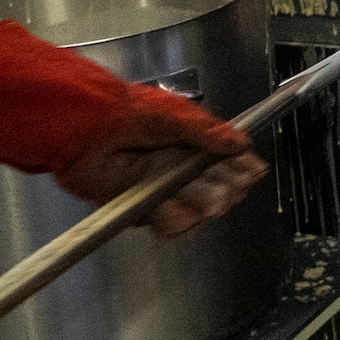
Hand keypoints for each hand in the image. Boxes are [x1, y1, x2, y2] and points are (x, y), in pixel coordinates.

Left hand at [55, 86, 269, 239]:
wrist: (88, 130)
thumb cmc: (130, 114)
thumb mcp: (176, 115)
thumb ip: (209, 132)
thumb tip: (241, 143)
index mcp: (196, 146)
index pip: (231, 163)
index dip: (243, 170)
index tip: (251, 172)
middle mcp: (185, 172)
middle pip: (222, 192)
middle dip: (228, 190)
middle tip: (228, 187)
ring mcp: (167, 192)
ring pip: (200, 213)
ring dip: (205, 207)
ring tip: (204, 198)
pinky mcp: (146, 210)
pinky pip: (171, 225)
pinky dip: (175, 219)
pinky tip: (172, 205)